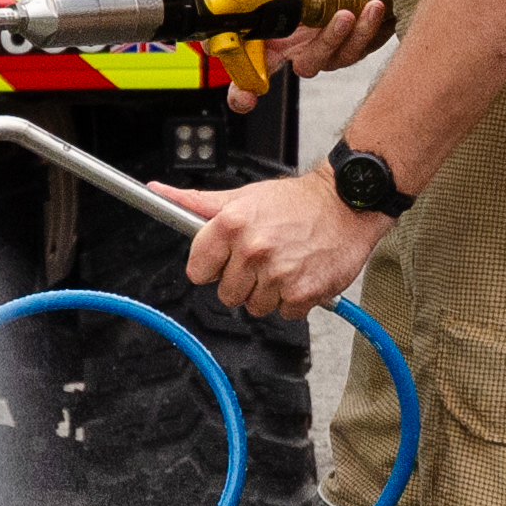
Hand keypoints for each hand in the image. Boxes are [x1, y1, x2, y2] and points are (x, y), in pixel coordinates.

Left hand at [160, 167, 388, 320]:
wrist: (347, 204)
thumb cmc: (297, 202)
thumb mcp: (244, 196)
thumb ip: (198, 202)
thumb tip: (159, 192)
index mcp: (232, 224)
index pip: (197, 270)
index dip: (212, 266)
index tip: (225, 259)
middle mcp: (253, 249)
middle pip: (226, 294)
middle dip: (242, 281)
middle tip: (263, 259)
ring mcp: (278, 274)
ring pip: (255, 306)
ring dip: (269, 292)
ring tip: (284, 264)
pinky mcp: (303, 293)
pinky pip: (285, 313)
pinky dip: (293, 300)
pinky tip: (301, 274)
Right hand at [230, 0, 397, 110]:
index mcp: (278, 30)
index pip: (253, 67)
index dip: (244, 89)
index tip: (246, 99)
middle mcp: (301, 45)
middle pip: (303, 66)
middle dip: (321, 48)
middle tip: (340, 16)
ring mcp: (330, 50)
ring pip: (333, 59)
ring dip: (346, 34)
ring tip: (357, 9)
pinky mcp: (357, 49)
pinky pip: (357, 50)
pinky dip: (366, 28)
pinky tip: (373, 7)